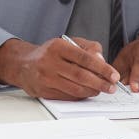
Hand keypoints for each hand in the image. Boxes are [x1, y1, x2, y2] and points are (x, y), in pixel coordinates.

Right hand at [0, 37, 119, 99]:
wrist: (24, 64)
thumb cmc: (51, 52)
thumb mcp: (69, 42)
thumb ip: (89, 48)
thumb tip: (102, 62)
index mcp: (58, 47)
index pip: (85, 58)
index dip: (102, 68)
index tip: (113, 75)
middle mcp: (50, 62)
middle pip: (80, 76)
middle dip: (100, 83)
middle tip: (111, 87)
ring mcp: (45, 78)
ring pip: (74, 88)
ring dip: (91, 91)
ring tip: (101, 90)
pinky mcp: (43, 91)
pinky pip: (66, 96)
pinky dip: (80, 96)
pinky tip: (87, 93)